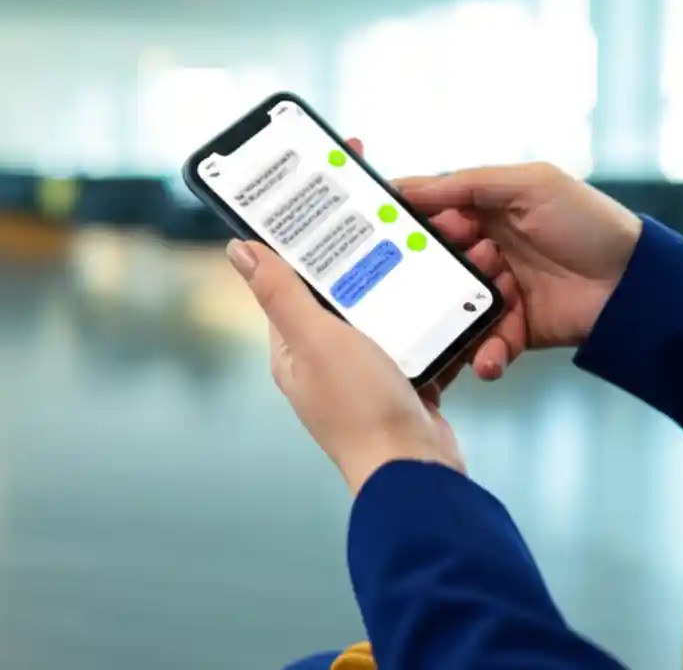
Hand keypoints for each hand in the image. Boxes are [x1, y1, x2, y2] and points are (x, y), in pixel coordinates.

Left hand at [227, 237, 464, 495]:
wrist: (415, 467)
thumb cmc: (361, 410)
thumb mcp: (316, 339)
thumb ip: (282, 293)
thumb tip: (241, 251)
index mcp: (294, 352)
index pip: (291, 287)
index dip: (304, 252)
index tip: (323, 215)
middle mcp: (325, 363)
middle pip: (341, 299)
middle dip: (363, 268)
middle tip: (384, 230)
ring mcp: (366, 376)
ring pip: (382, 318)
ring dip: (400, 294)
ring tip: (419, 262)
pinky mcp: (402, 385)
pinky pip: (414, 342)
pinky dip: (427, 325)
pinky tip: (441, 305)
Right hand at [398, 163, 640, 381]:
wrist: (635, 285)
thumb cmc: (589, 223)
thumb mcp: (531, 184)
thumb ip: (470, 183)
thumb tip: (409, 186)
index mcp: (489, 211)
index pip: (433, 215)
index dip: (410, 224)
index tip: (384, 233)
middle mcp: (488, 251)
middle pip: (437, 267)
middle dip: (437, 274)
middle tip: (455, 269)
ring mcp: (500, 293)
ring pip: (456, 310)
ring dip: (461, 314)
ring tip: (485, 305)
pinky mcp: (516, 330)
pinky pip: (486, 345)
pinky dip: (485, 354)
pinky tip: (490, 358)